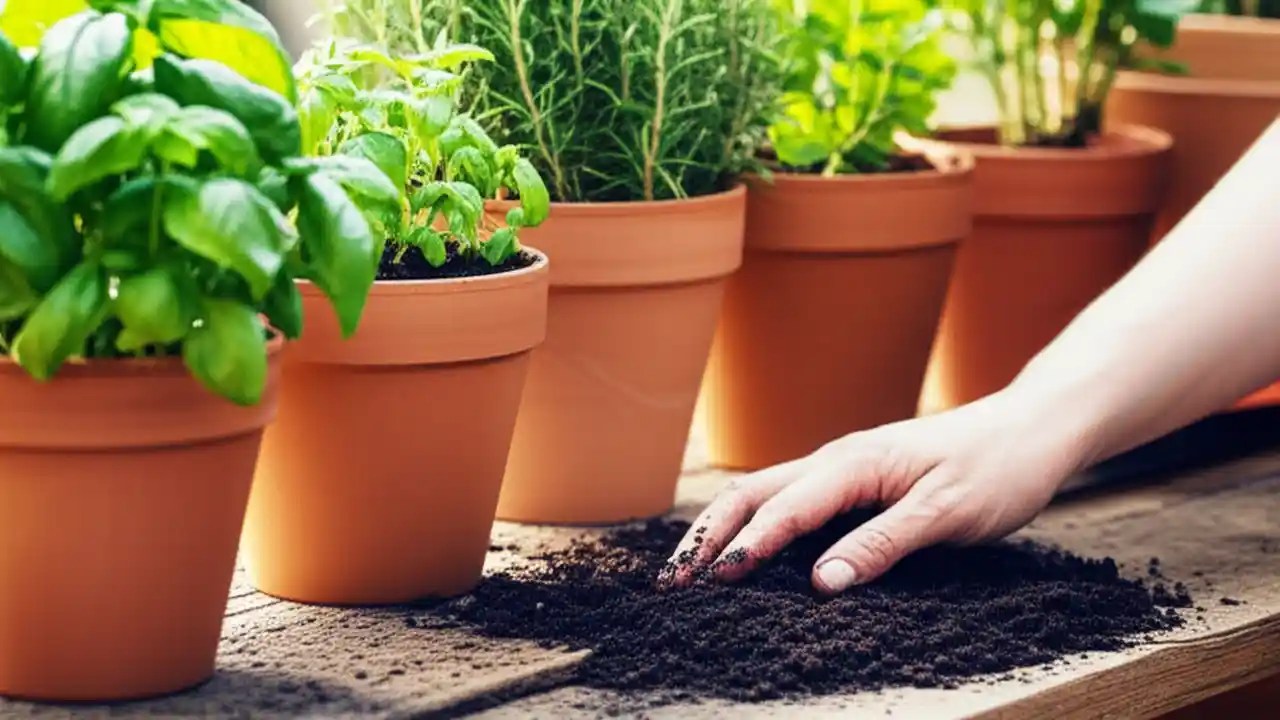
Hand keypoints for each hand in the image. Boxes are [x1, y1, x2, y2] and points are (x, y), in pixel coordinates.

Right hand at [665, 390, 1095, 593]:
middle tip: (671, 581)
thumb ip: (883, 545)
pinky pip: (785, 499)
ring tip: (687, 568)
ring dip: (719, 529)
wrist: (1030, 429)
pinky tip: (739, 548)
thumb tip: (821, 584)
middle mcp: (836, 460)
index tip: (712, 583)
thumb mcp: (948, 514)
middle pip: (750, 493)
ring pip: (761, 493)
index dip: (746, 546)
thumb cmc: (996, 469)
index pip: (784, 509)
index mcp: (855, 464)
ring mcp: (840, 467)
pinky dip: (749, 523)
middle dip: (706, 536)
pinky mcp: (851, 480)